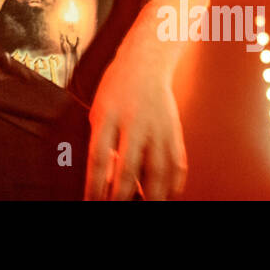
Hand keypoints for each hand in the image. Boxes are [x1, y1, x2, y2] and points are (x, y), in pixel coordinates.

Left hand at [84, 50, 186, 200]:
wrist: (147, 62)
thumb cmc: (117, 88)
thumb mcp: (99, 111)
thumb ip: (101, 144)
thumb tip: (106, 181)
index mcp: (108, 115)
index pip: (98, 158)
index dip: (95, 185)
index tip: (92, 203)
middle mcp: (134, 123)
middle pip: (129, 168)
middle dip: (122, 197)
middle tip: (116, 207)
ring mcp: (157, 129)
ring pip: (157, 172)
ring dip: (152, 197)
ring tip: (146, 206)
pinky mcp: (175, 133)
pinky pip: (177, 165)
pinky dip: (173, 186)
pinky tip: (166, 196)